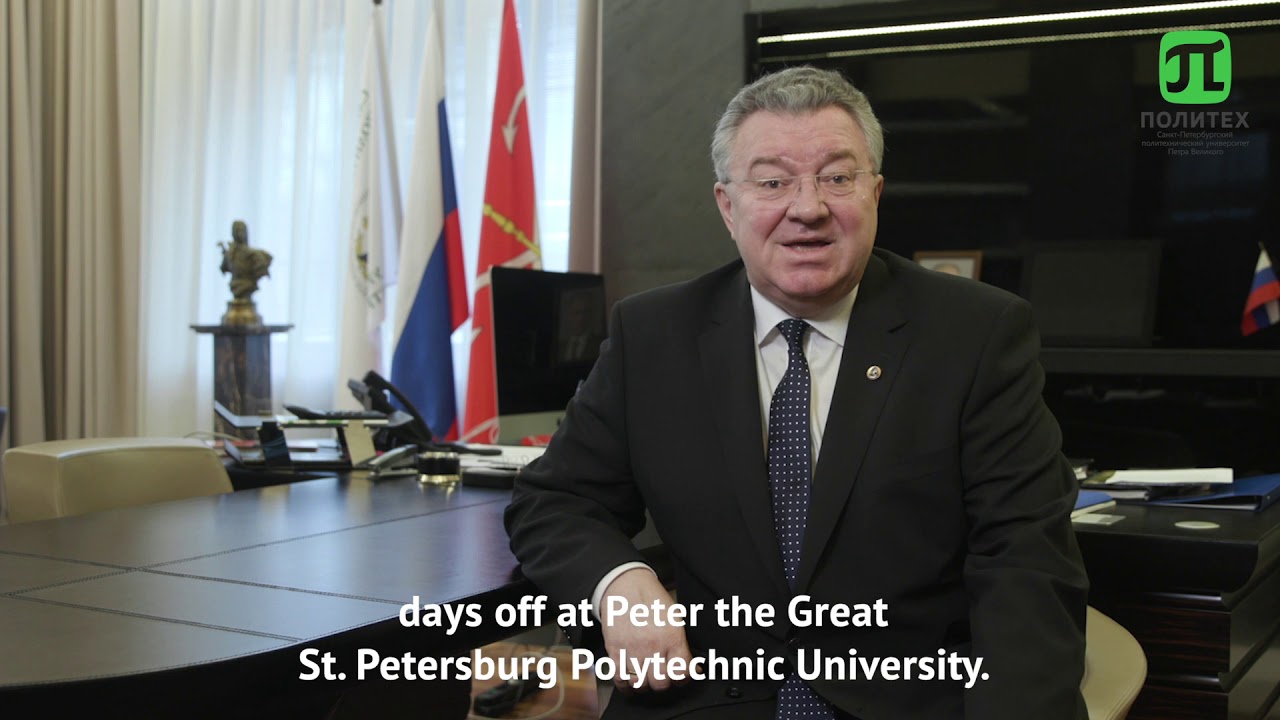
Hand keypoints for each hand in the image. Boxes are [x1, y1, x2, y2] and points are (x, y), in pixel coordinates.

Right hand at [600, 568, 692, 692]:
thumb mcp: (675, 617)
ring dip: (644, 684)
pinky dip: (626, 685)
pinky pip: (620, 679)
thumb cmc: (651, 598)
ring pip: (640, 685)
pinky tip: (630, 680)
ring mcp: (632, 650)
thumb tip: (694, 668)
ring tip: (646, 676)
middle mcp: (653, 646)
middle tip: (662, 676)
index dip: (683, 678)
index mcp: (672, 636)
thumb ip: (683, 644)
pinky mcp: (615, 651)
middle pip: (661, 684)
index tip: (680, 676)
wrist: (625, 585)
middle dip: (663, 683)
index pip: (682, 672)